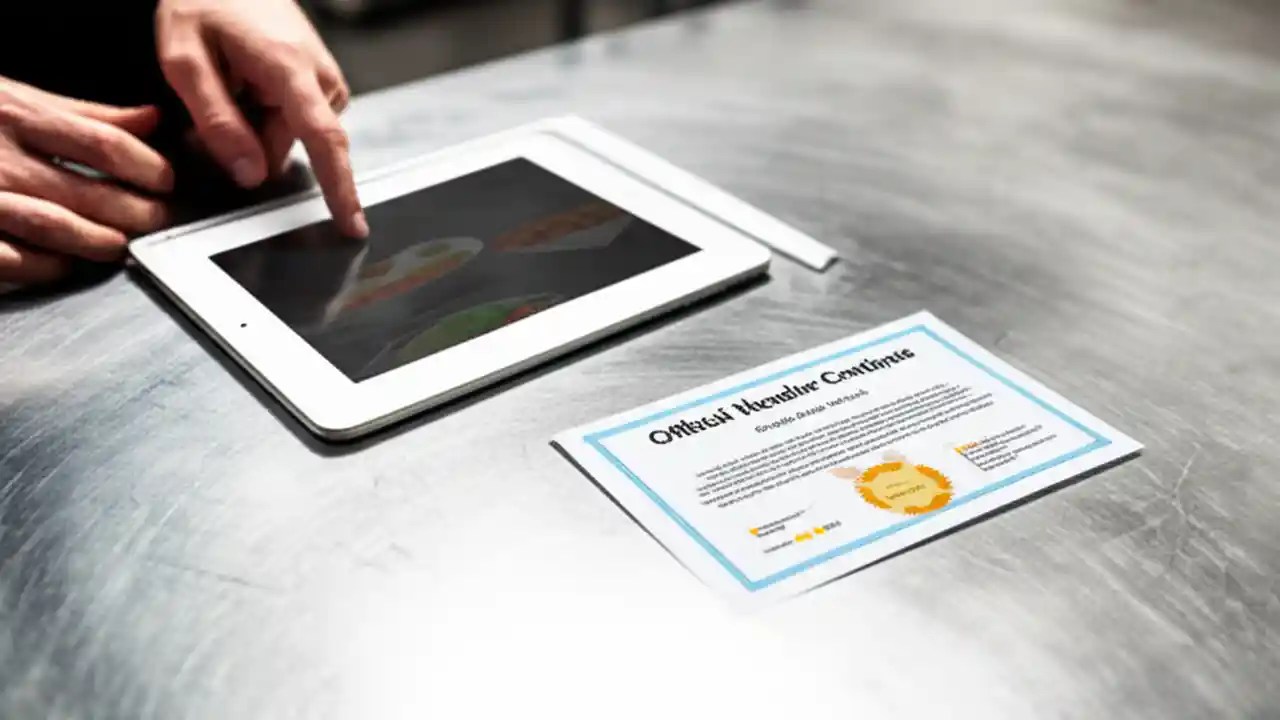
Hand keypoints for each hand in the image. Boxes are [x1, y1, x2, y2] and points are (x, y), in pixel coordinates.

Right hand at [0, 77, 172, 284]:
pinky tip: (65, 266)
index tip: (168, 181)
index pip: (105, 144)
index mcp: (19, 115)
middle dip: (138, 213)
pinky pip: (11, 258)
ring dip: (98, 242)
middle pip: (90, 192)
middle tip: (160, 222)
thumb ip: (85, 114)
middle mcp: (1, 157)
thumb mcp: (15, 96)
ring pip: (54, 227)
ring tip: (121, 246)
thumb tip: (149, 121)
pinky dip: (45, 266)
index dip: (149, 167)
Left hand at [155, 0, 366, 237]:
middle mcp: (321, 78)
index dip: (339, 188)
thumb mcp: (185, 59)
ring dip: (253, 127)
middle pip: (288, 148)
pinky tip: (247, 85)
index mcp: (291, 69)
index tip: (352, 226)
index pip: (324, 140)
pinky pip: (294, 123)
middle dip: (247, 144)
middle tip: (210, 104)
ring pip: (289, 138)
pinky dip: (265, 116)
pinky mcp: (324, 85)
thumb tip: (251, 175)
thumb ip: (217, 122)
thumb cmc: (203, 3)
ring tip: (229, 84)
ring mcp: (327, 81)